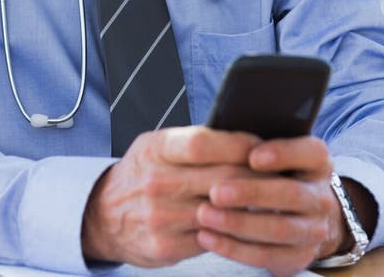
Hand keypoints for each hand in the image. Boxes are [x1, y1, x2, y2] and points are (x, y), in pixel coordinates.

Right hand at [81, 125, 260, 266]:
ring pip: (222, 210)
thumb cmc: (143, 172)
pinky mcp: (166, 246)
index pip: (204, 143)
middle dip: (257, 176)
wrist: (102, 215)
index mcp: (156, 148)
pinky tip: (248, 222)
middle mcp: (157, 181)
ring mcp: (161, 216)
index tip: (263, 146)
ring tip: (274, 198)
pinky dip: (234, 229)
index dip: (239, 144)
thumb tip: (246, 138)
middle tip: (281, 174)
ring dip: (252, 205)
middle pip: (221, 178)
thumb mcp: (158, 144)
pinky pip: (213, 237)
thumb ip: (195, 141)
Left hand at [195, 135, 345, 276]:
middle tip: (216, 191)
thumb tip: (223, 137)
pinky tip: (208, 237)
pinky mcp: (298, 257)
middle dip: (251, 192)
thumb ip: (256, 145)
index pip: (310, 154)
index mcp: (317, 162)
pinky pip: (266, 256)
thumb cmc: (275, 173)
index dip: (283, 154)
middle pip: (291, 194)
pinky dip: (234, 248)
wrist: (300, 215)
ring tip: (205, 214)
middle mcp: (321, 196)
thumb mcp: (275, 153)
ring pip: (278, 228)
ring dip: (238, 223)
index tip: (252, 156)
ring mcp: (314, 230)